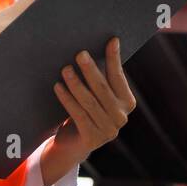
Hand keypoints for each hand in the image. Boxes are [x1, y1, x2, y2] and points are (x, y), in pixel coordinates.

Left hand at [50, 37, 135, 163]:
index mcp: (128, 103)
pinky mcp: (92, 139)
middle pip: (103, 89)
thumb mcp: (98, 95)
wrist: (73, 144)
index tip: (111, 41)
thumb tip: (103, 45)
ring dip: (76, 83)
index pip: (119, 77)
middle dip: (91, 70)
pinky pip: (78, 114)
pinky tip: (58, 87)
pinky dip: (67, 99)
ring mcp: (108, 130)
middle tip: (80, 54)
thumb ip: (102, 78)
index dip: (114, 59)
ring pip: (89, 101)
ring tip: (65, 69)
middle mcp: (121, 117)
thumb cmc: (87, 111)